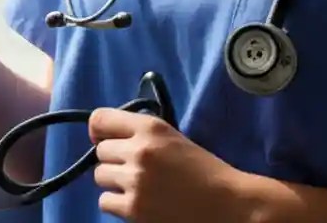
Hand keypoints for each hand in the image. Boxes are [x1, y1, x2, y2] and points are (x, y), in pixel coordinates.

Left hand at [89, 108, 250, 221]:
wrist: (228, 203)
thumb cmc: (204, 170)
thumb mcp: (173, 138)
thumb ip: (142, 134)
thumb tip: (105, 137)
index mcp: (151, 127)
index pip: (99, 119)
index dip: (98, 130)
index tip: (104, 139)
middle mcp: (139, 150)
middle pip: (100, 151)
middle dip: (113, 160)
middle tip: (133, 169)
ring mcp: (134, 180)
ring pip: (99, 176)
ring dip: (114, 182)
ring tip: (138, 187)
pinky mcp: (133, 208)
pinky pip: (105, 201)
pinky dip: (118, 204)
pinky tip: (138, 202)